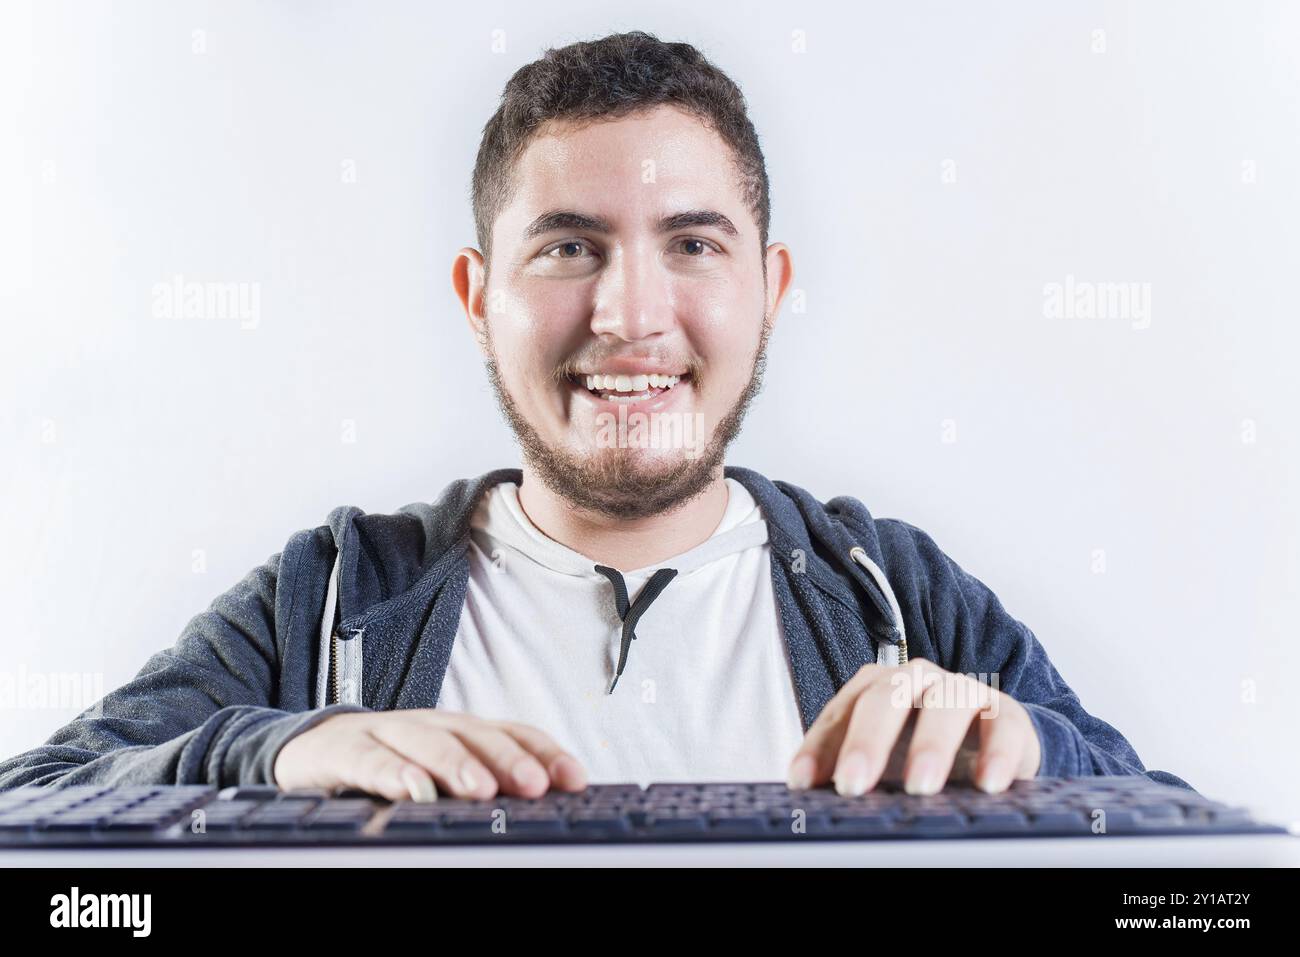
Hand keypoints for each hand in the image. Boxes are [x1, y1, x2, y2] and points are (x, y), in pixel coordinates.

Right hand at [273, 709, 587, 801]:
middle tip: (535, 785)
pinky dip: (393, 772)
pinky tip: (413, 790)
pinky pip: (371, 758)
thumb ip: (479, 784)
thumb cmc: (386, 764)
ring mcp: (387, 732)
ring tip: (481, 790)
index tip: (575, 780)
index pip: (511, 732)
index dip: (545, 751)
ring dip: (457, 763)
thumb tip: (537, 809)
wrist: (308, 748)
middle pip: (474, 733)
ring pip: (427, 740)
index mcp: (459, 730)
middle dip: (509, 758)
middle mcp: (430, 724)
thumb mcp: (437, 773)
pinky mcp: (345, 749)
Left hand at [786, 658, 1040, 794]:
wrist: (993, 741)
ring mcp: (962, 691)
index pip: (840, 712)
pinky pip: (1002, 728)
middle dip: (866, 742)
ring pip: (944, 705)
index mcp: (875, 687)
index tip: (803, 782)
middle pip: (885, 698)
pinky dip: (997, 755)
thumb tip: (816, 803)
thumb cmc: (922, 749)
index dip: (819, 746)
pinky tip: (987, 784)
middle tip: (852, 784)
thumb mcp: (885, 760)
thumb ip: (855, 771)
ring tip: (919, 788)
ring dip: (931, 746)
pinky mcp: (1007, 713)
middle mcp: (915, 680)